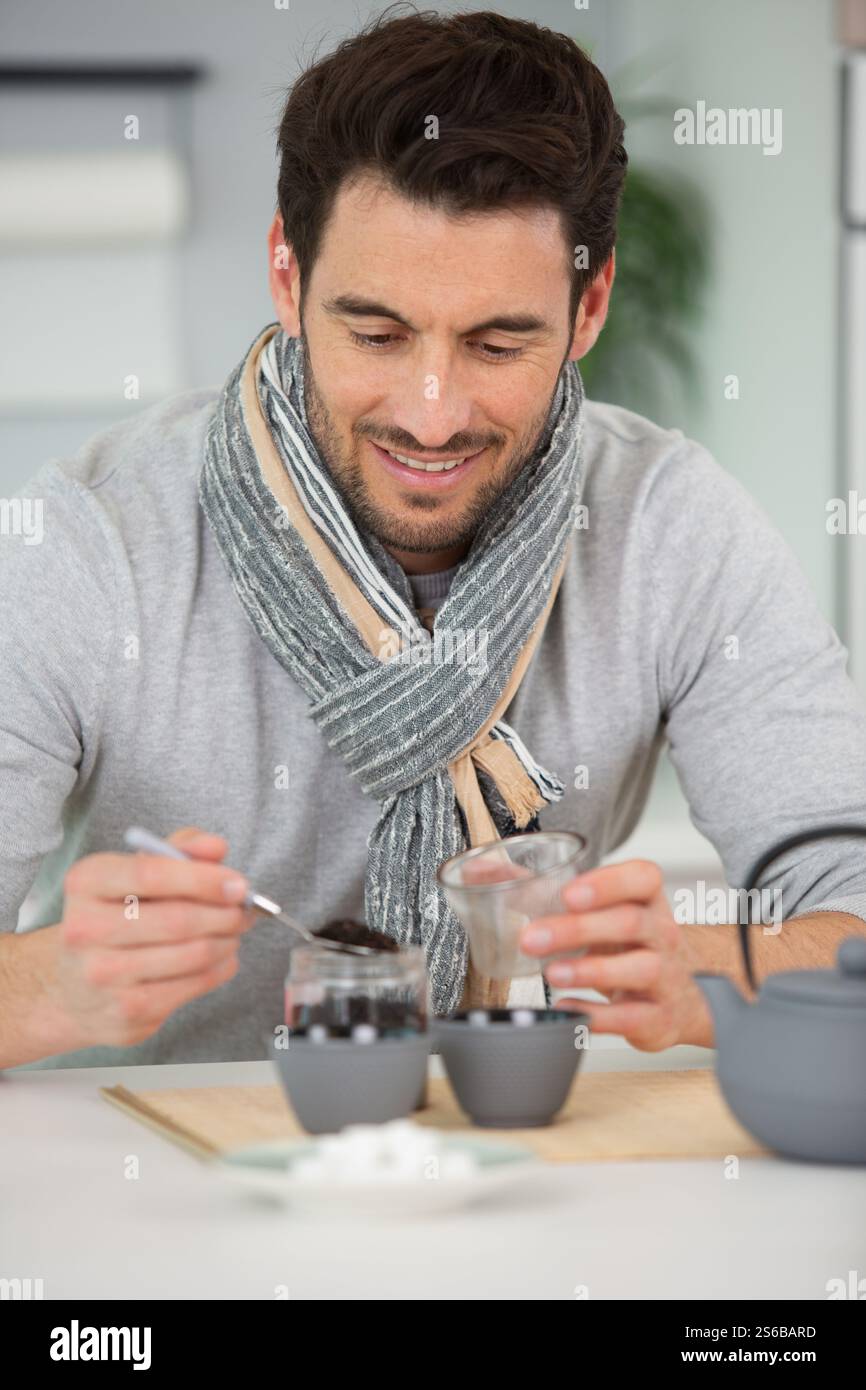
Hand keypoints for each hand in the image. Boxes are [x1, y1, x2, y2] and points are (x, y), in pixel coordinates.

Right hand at [52, 827, 256, 1047]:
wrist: (75, 985)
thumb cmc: (117, 916)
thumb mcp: (137, 872)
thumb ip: (179, 851)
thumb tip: (216, 848)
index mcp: (86, 882)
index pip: (150, 873)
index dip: (203, 878)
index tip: (237, 884)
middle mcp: (84, 929)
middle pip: (177, 919)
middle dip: (225, 914)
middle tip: (243, 910)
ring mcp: (102, 976)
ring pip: (192, 955)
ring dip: (227, 941)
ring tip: (234, 932)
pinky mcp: (124, 1012)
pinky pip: (191, 986)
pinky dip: (220, 968)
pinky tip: (223, 957)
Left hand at [519, 859, 713, 1049]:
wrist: (685, 997)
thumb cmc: (636, 948)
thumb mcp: (611, 917)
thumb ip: (563, 901)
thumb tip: (500, 886)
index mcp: (649, 902)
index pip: (643, 879)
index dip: (607, 883)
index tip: (568, 893)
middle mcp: (663, 935)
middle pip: (630, 923)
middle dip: (578, 929)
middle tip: (532, 938)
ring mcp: (667, 977)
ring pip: (639, 968)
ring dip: (590, 971)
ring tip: (551, 974)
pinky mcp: (660, 1017)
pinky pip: (631, 1016)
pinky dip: (596, 1014)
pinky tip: (567, 1009)